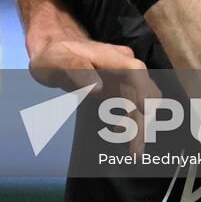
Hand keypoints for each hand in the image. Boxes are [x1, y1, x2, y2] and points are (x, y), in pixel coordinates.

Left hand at [23, 0, 158, 155]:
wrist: (54, 49)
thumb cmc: (55, 54)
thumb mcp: (58, 60)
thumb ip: (77, 69)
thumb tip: (98, 87)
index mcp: (111, 57)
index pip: (134, 71)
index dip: (143, 90)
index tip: (146, 111)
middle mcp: (124, 66)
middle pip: (143, 91)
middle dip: (144, 120)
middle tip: (136, 148)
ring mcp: (125, 78)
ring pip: (141, 103)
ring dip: (140, 126)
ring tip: (134, 151)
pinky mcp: (121, 89)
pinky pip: (133, 107)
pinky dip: (131, 122)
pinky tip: (118, 132)